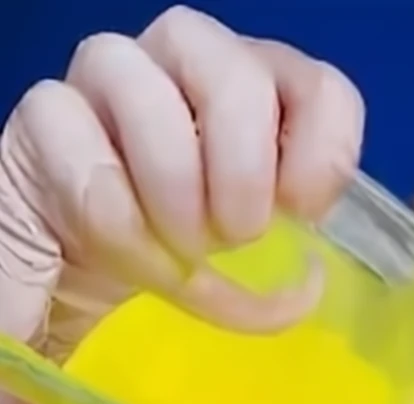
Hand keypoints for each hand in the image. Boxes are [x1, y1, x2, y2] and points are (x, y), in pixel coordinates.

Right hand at [0, 4, 363, 403]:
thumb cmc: (178, 248)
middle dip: (245, 175)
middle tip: (236, 236)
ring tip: (180, 249)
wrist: (78, 265)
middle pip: (239, 76)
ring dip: (176, 197)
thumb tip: (307, 286)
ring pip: (151, 100)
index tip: (302, 213)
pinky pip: (89, 162)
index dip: (323, 151)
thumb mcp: (246, 268)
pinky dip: (123, 230)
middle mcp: (187, 64)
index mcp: (258, 94)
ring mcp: (111, 77)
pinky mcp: (46, 117)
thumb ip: (286, 271)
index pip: (318, 88)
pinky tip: (130, 257)